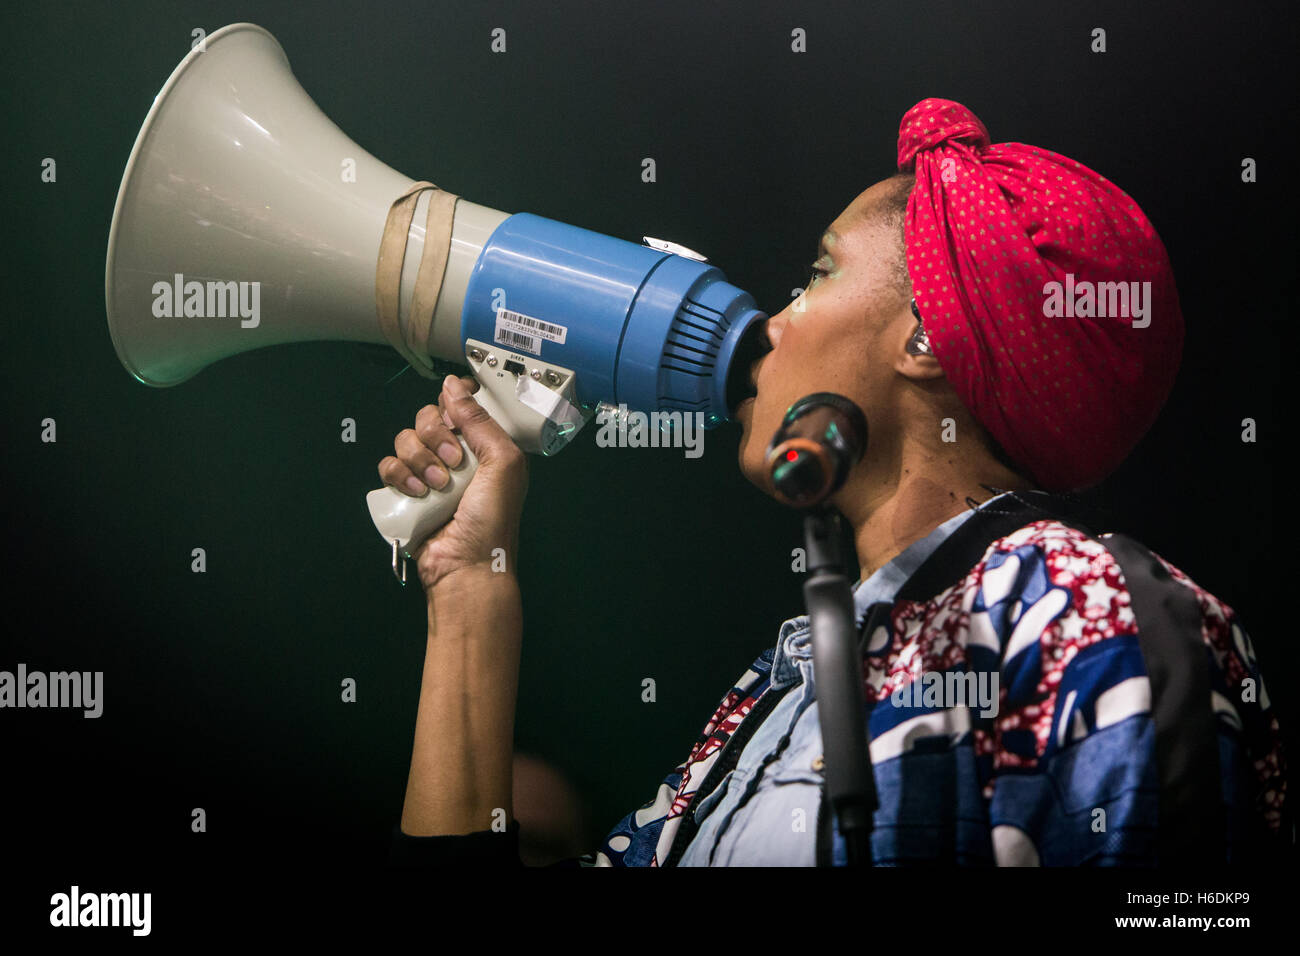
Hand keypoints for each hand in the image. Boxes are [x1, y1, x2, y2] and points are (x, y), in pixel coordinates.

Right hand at [378, 374, 527, 590]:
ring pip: (406, 439)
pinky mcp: (407, 490)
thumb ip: (480, 421)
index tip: (456, 418)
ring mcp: (430, 472)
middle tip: (453, 462)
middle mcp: (458, 456)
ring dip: (419, 460)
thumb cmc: (493, 522)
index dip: (455, 405)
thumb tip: (454, 386)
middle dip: (436, 437)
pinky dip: (400, 476)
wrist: (466, 566)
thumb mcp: (503, 464)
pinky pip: (389, 465)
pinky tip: (417, 494)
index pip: (462, 405)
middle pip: (428, 417)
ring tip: (437, 486)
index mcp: (486, 446)